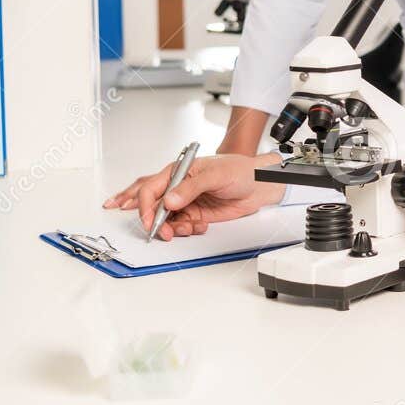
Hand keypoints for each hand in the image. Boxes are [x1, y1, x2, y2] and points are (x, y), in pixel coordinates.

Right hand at [103, 154, 284, 239]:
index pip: (150, 189)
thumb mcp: (215, 175)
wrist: (259, 185)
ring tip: (190, 228)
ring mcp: (186, 202)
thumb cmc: (240, 171)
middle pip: (153, 207)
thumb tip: (169, 200)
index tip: (151, 221)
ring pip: (167, 220)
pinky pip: (182, 226)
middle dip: (155, 222)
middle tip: (164, 233)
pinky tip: (200, 226)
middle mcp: (178, 187)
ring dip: (174, 228)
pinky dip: (187, 230)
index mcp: (177, 172)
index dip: (146, 207)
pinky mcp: (195, 214)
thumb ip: (191, 187)